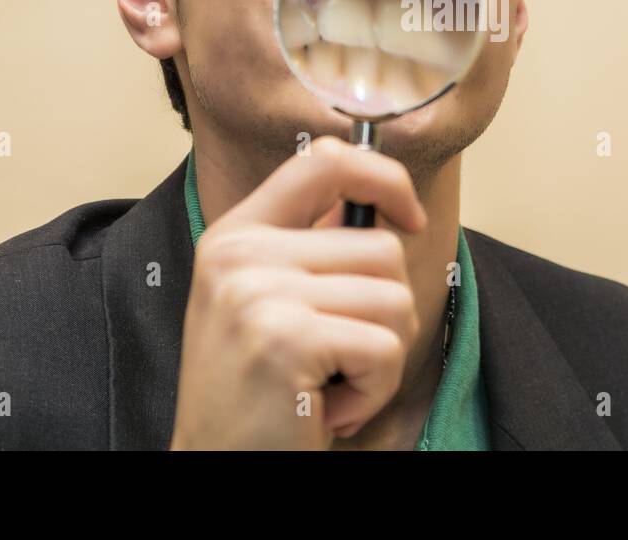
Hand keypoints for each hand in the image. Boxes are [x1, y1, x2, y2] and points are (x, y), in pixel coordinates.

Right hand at [169, 136, 426, 449]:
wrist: (217, 465)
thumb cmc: (256, 392)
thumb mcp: (267, 302)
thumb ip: (312, 248)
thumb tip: (382, 203)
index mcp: (238, 233)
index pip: (323, 161)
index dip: (384, 177)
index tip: (411, 217)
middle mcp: (241, 253)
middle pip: (382, 248)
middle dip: (386, 314)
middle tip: (339, 358)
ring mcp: (260, 292)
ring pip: (395, 298)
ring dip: (381, 358)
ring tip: (331, 384)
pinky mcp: (287, 337)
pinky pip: (385, 348)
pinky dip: (373, 391)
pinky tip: (328, 409)